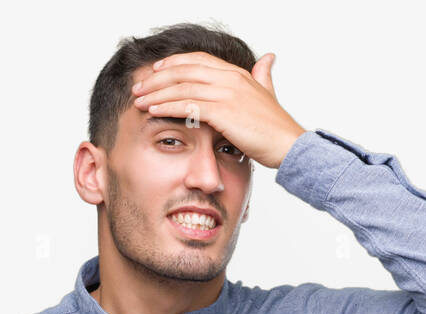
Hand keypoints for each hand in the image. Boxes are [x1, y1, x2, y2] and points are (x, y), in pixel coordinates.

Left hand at [131, 51, 306, 168]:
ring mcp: (226, 93)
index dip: (173, 63)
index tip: (155, 70)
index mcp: (237, 73)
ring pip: (181, 87)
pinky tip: (152, 110)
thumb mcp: (269, 93)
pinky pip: (187, 105)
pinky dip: (166, 106)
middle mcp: (229, 78)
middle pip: (183, 71)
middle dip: (157, 78)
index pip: (197, 60)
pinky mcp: (222, 112)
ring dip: (155, 93)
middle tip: (138, 87)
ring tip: (137, 100)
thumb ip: (263, 74)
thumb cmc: (276, 126)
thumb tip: (268, 57)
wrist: (288, 144)